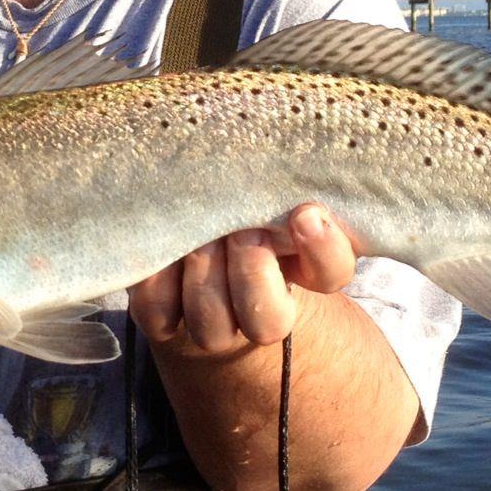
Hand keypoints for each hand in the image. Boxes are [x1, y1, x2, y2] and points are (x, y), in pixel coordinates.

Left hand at [129, 203, 356, 353]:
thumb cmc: (248, 196)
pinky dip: (158, 275)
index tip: (304, 214)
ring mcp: (215, 324)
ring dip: (204, 271)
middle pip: (267, 320)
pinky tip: (163, 239)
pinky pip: (159, 311)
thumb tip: (290, 166)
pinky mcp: (165, 317)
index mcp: (309, 271)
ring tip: (199, 233)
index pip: (332, 272)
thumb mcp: (274, 187)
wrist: (198, 228)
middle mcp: (265, 313)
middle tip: (239, 227)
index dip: (322, 249)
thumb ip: (287, 184)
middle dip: (251, 268)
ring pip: (211, 322)